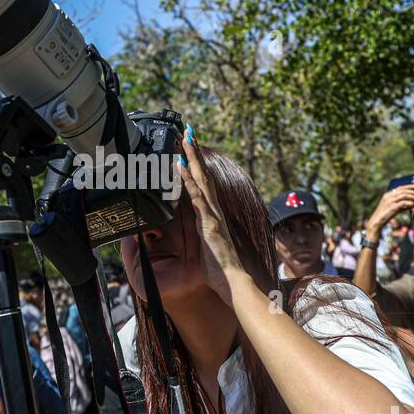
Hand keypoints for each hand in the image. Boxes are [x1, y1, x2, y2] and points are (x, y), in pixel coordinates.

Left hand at [178, 127, 245, 305]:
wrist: (233, 282)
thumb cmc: (221, 270)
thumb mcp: (209, 247)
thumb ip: (205, 235)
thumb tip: (200, 231)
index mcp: (213, 215)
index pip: (205, 184)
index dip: (198, 166)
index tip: (191, 148)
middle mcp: (214, 211)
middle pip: (205, 175)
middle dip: (196, 153)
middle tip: (189, 132)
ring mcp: (212, 215)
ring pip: (202, 180)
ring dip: (192, 159)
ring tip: (184, 139)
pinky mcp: (208, 223)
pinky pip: (196, 197)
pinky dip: (189, 180)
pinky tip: (181, 167)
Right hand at [367, 185, 413, 236]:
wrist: (377, 222)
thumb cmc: (386, 215)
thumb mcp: (394, 208)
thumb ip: (402, 205)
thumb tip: (412, 204)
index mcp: (388, 194)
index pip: (400, 187)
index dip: (409, 186)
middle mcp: (388, 196)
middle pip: (403, 190)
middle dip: (412, 191)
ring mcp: (389, 201)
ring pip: (403, 195)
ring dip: (412, 197)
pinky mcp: (392, 207)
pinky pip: (403, 203)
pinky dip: (409, 203)